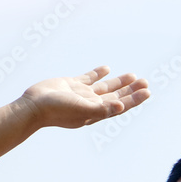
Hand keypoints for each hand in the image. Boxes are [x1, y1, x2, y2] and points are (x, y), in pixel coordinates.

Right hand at [19, 65, 149, 129]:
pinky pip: (89, 78)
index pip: (120, 106)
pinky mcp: (71, 85)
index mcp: (95, 112)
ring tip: (133, 75)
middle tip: (145, 82)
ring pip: (105, 88)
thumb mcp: (80, 109)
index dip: (134, 99)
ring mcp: (81, 94)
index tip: (147, 91)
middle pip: (116, 97)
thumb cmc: (56, 110)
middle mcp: (90, 104)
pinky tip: (107, 68)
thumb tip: (121, 108)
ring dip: (119, 82)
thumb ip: (101, 109)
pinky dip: (98, 74)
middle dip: (130, 90)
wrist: (33, 106)